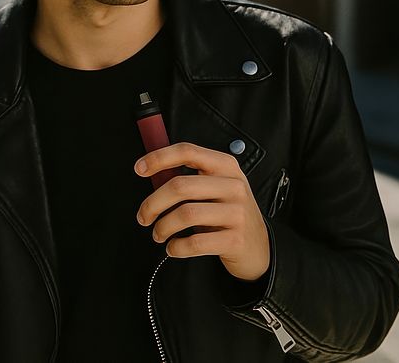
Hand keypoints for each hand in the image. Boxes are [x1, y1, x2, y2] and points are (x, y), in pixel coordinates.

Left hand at [135, 142, 269, 281]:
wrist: (260, 247)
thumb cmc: (227, 213)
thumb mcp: (215, 188)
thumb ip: (188, 178)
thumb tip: (149, 173)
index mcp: (225, 166)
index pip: (188, 151)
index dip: (159, 158)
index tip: (138, 169)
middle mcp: (234, 185)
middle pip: (180, 186)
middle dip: (152, 203)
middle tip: (143, 216)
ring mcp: (237, 213)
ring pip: (185, 214)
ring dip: (163, 227)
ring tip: (158, 234)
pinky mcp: (236, 240)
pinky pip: (196, 242)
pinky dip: (176, 247)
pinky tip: (173, 248)